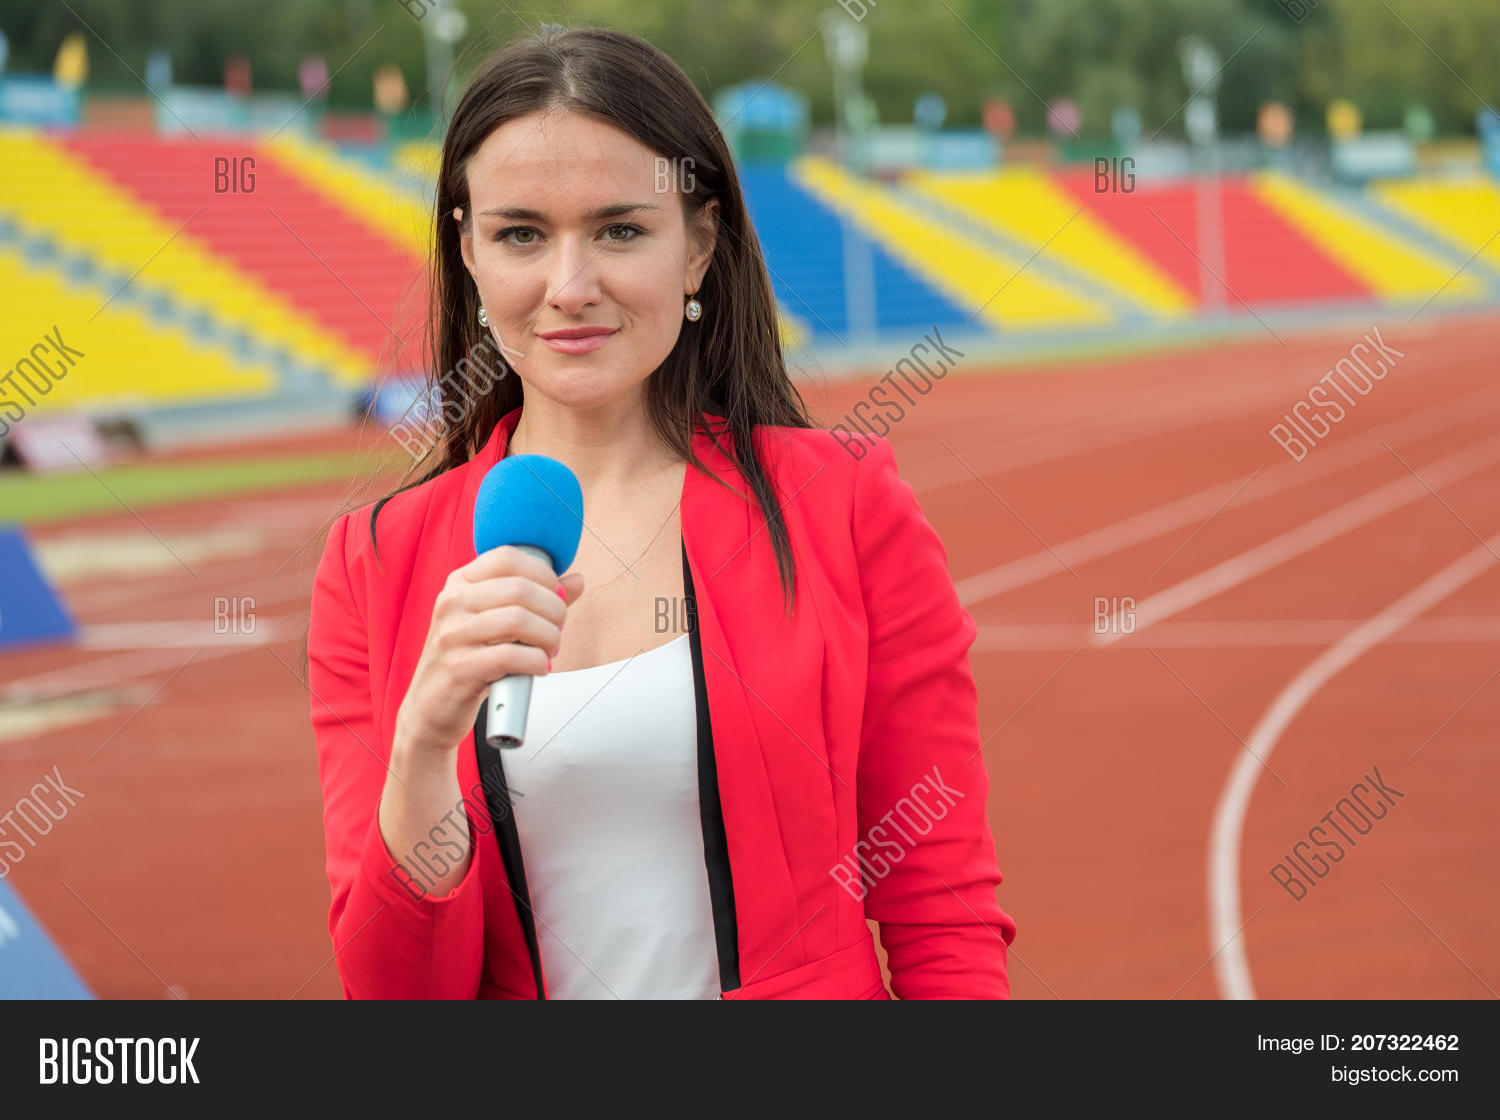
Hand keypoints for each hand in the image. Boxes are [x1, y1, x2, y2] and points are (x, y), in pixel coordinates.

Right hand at [394, 545, 584, 758]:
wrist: (432, 706)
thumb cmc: (469, 659)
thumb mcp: (496, 622)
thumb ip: (537, 600)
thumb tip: (577, 581)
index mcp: (460, 583)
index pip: (508, 557)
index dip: (543, 575)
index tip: (556, 598)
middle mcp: (452, 602)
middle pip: (521, 589)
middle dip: (554, 611)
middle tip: (558, 631)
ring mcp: (452, 635)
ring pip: (519, 620)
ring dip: (549, 637)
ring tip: (549, 651)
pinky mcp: (458, 668)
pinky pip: (511, 657)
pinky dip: (536, 662)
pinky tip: (538, 668)